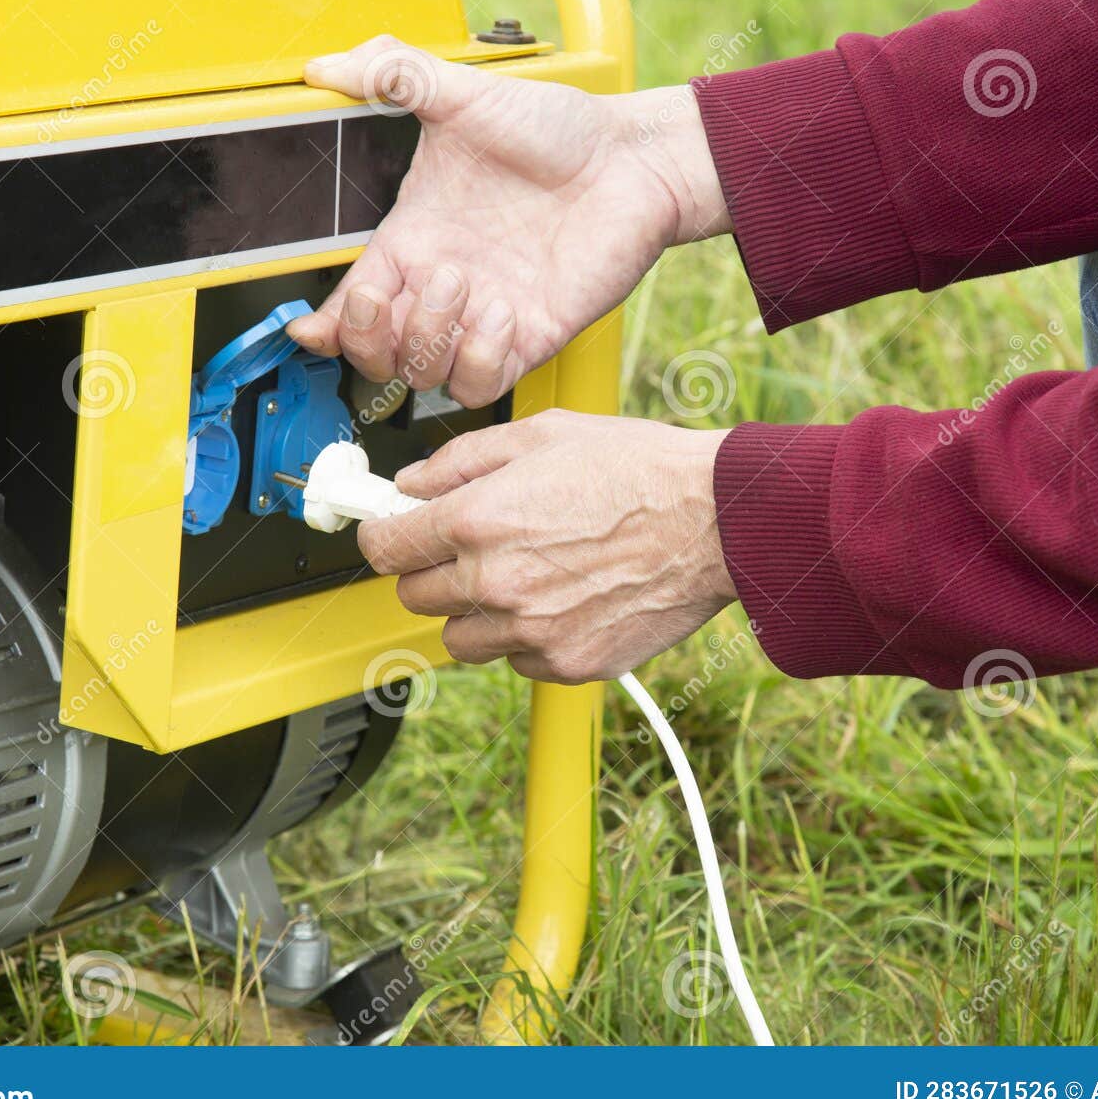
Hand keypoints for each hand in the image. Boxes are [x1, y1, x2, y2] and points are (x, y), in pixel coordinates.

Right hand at [286, 36, 727, 407]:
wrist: (630, 161)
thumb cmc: (558, 130)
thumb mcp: (465, 97)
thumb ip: (394, 76)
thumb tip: (328, 64)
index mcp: (414, 240)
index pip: (351, 307)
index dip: (327, 326)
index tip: (314, 323)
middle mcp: (443, 286)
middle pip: (376, 356)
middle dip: (370, 338)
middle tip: (402, 291)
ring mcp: (483, 319)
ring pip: (424, 375)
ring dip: (429, 339)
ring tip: (464, 283)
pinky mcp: (527, 338)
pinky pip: (482, 383)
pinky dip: (481, 359)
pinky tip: (501, 311)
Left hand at [357, 410, 734, 683]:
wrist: (716, 521)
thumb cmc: (638, 469)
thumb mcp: (542, 435)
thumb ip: (461, 460)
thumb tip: (410, 484)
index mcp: (478, 520)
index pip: (383, 549)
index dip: (381, 537)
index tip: (390, 533)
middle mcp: (495, 582)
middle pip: (414, 597)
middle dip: (431, 571)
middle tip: (471, 548)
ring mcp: (530, 631)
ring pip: (459, 640)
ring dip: (475, 612)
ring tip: (524, 576)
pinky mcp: (566, 664)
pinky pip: (516, 660)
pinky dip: (527, 637)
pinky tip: (564, 599)